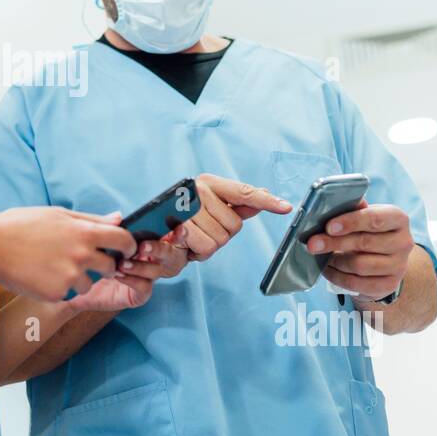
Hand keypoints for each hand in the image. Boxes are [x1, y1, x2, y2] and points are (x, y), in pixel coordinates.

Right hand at [0, 207, 136, 302]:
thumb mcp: (58, 215)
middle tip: (83, 261)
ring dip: (78, 279)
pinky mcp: (57, 294)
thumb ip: (92, 219)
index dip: (128, 246)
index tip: (124, 250)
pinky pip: (67, 294)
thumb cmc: (22, 225)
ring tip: (52, 267)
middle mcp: (82, 255)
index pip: (123, 240)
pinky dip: (58, 287)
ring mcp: (70, 277)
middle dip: (103, 266)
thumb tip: (119, 218)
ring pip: (88, 284)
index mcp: (84, 232)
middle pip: (110, 266)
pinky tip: (40, 276)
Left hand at [65, 235, 187, 311]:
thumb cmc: (92, 259)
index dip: (177, 232)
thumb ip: (111, 229)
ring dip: (140, 266)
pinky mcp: (140, 295)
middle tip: (143, 247)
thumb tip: (119, 216)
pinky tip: (119, 275)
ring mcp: (147, 278)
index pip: (168, 235)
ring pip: (156, 270)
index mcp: (147, 243)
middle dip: (159, 249)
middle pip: (169, 253)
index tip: (178, 228)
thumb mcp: (100, 241)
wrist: (78, 284)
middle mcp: (151, 260)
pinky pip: (145, 287)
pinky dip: (133, 279)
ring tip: (121, 264)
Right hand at [177, 174, 292, 260]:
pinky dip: (199, 252)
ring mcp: (188, 208)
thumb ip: (238, 203)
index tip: (286, 208)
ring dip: (209, 245)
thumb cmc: (184, 219)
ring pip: (221, 239)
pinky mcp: (181, 227)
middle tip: (204, 231)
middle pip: (234, 225)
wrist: (149, 231)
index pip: (244, 193)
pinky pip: (207, 248)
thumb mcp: (212, 208)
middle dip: (222, 234)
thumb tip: (264, 195)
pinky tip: (189, 245)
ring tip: (194, 238)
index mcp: (209, 183)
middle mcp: (199, 191)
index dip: (267, 202)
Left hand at [305, 199, 413, 303]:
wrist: (386, 260)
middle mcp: (403, 242)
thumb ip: (353, 210)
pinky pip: (357, 283)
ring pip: (359, 265)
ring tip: (321, 256)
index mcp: (398, 219)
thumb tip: (332, 205)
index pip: (375, 219)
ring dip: (335, 261)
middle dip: (334, 243)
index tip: (329, 227)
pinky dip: (338, 277)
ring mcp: (398, 266)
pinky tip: (328, 270)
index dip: (351, 222)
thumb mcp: (365, 216)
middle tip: (313, 244)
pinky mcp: (389, 285)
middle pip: (365, 243)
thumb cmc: (370, 232)